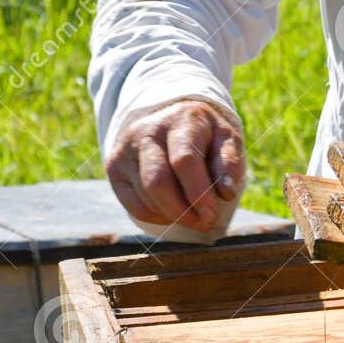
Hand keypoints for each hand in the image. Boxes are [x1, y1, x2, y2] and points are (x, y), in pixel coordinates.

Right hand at [105, 98, 243, 231]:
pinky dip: (157, 217)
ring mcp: (126, 149)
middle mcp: (148, 131)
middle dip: (182, 211)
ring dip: (172, 216)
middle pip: (157, 181)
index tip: (212, 215)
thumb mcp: (226, 139)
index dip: (198, 193)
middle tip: (203, 223)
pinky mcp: (114, 168)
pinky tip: (173, 213)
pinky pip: (133, 206)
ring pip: (145, 197)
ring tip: (193, 215)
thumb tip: (227, 193)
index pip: (184, 160)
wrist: (172, 119)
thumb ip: (229, 162)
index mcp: (181, 120)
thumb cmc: (205, 135)